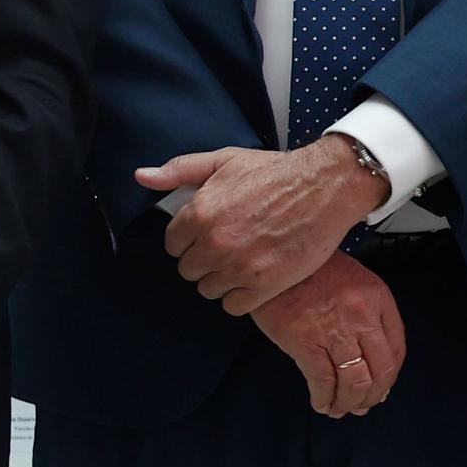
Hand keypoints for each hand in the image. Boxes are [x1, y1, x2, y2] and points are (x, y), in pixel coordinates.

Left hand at [139, 138, 390, 314]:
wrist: (324, 187)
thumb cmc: (274, 172)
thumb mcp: (223, 160)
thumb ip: (179, 170)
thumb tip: (142, 176)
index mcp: (198, 214)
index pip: (173, 245)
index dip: (188, 240)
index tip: (205, 235)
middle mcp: (213, 244)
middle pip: (189, 270)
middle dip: (203, 260)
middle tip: (226, 248)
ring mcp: (238, 268)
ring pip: (209, 290)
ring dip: (221, 279)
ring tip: (241, 262)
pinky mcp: (264, 286)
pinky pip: (234, 306)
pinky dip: (240, 296)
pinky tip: (253, 279)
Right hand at [247, 253, 405, 417]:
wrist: (274, 258)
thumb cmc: (312, 270)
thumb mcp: (354, 282)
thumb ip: (368, 315)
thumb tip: (372, 366)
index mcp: (377, 299)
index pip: (396, 350)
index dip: (389, 378)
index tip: (379, 390)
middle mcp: (362, 317)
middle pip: (379, 371)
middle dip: (372, 396)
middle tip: (361, 406)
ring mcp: (334, 330)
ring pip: (353, 380)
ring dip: (349, 402)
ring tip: (340, 409)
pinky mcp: (305, 340)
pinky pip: (322, 380)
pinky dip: (324, 398)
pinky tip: (321, 404)